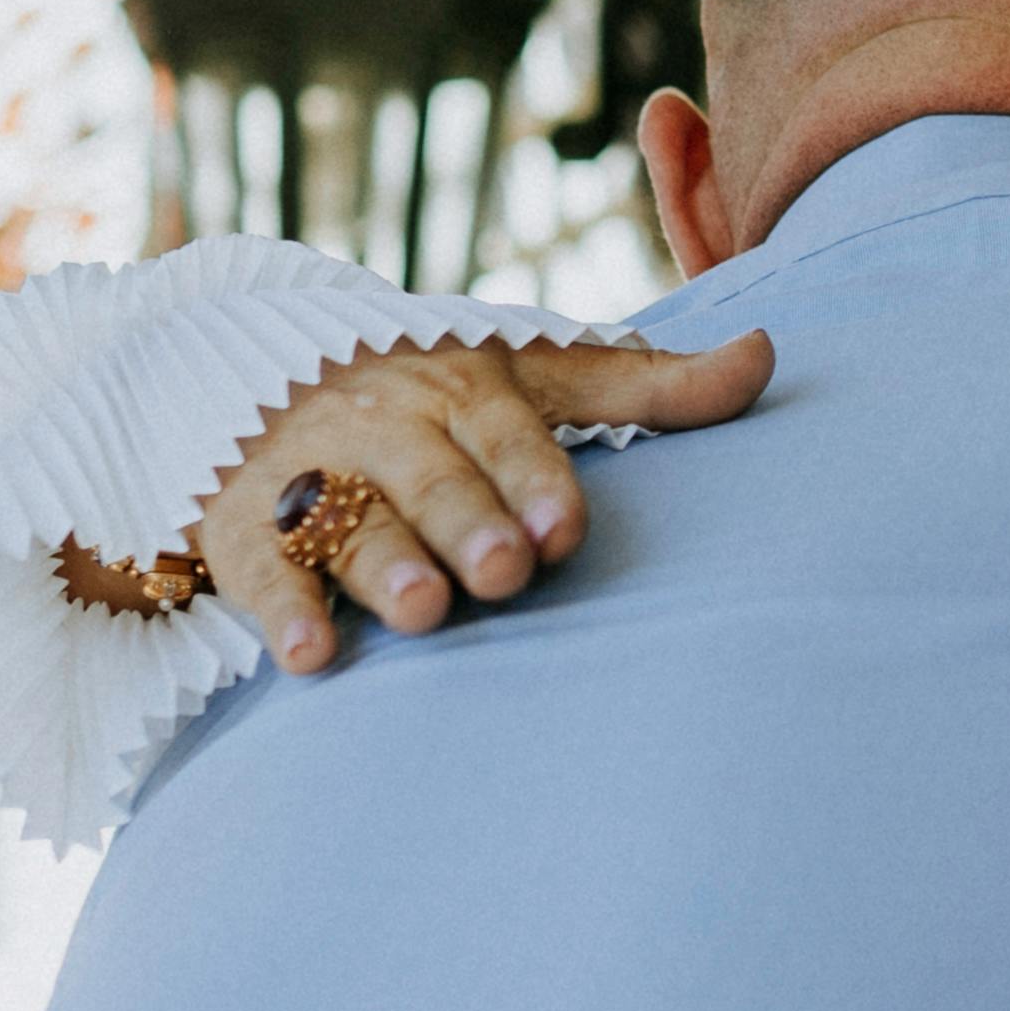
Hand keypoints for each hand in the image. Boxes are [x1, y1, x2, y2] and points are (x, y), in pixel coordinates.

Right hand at [204, 332, 776, 674]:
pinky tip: (311, 655)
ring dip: (379, 564)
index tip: (563, 526)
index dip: (532, 477)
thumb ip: (646, 382)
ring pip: (346, 519)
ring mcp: (309, 471)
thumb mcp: (531, 374)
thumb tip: (769, 355)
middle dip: (465, 522)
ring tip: (419, 609)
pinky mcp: (240, 520)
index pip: (503, 431)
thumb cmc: (430, 394)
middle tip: (502, 571)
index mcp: (459, 387)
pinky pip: (261, 565)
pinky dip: (280, 608)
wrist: (250, 367)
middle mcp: (384, 424)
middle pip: (429, 479)